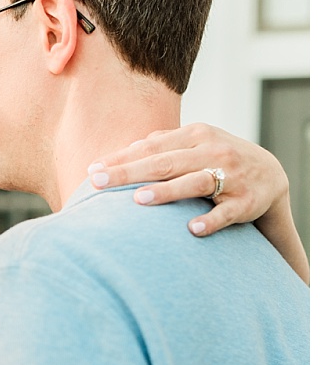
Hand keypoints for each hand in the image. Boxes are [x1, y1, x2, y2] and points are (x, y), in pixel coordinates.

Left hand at [88, 123, 288, 237]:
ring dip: (168, 191)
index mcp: (196, 135)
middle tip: (100, 182)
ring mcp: (231, 177)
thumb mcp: (194, 143)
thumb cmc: (216, 159)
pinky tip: (193, 229)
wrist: (271, 175)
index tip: (93, 170)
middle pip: (166, 162)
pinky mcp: (246, 202)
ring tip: (139, 199)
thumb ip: (161, 144)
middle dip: (130, 172)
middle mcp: (213, 152)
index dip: (121, 158)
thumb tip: (124, 150)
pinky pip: (227, 213)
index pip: (151, 147)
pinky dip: (211, 220)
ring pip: (195, 182)